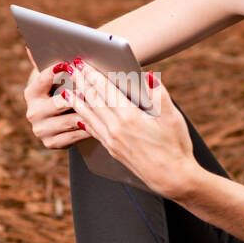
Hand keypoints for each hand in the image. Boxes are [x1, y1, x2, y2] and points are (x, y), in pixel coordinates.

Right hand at [22, 46, 92, 149]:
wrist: (56, 123)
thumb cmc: (59, 92)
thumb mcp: (53, 79)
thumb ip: (47, 64)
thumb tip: (31, 46)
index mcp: (31, 93)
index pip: (44, 78)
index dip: (59, 70)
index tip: (74, 64)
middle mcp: (33, 113)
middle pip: (61, 102)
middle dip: (80, 95)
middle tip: (98, 88)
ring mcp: (41, 130)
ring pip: (71, 120)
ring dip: (89, 113)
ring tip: (105, 105)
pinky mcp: (51, 143)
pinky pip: (75, 135)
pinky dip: (89, 128)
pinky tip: (102, 122)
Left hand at [63, 57, 198, 197]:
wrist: (172, 179)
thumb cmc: (176, 147)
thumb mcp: (173, 118)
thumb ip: (160, 95)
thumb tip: (148, 76)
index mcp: (129, 117)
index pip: (105, 90)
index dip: (92, 75)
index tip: (82, 63)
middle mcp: (115, 129)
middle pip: (93, 101)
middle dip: (81, 83)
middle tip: (71, 69)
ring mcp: (112, 141)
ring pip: (89, 117)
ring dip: (77, 101)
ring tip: (67, 90)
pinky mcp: (112, 150)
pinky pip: (93, 131)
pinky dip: (84, 119)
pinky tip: (80, 115)